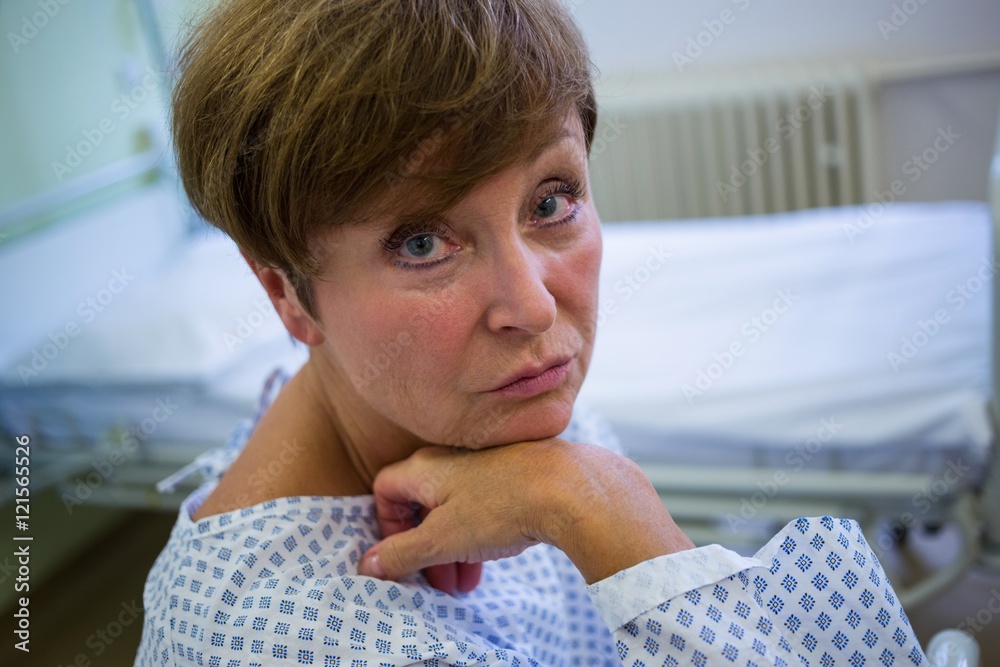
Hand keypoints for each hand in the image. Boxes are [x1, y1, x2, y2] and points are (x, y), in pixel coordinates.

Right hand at [357, 438, 693, 590]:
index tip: (400, 556)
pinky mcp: (512, 474)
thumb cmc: (502, 507)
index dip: (386, 525)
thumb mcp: (443, 539)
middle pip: (421, 505)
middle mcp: (451, 459)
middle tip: (436, 583)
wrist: (570, 489)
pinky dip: (478, 535)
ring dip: (452, 548)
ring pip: (454, 509)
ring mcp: (484, 464)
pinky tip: (492, 558)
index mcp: (425, 467)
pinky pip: (482, 506)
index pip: (385, 488)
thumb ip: (402, 553)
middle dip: (423, 548)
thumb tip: (366, 564)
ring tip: (465, 583)